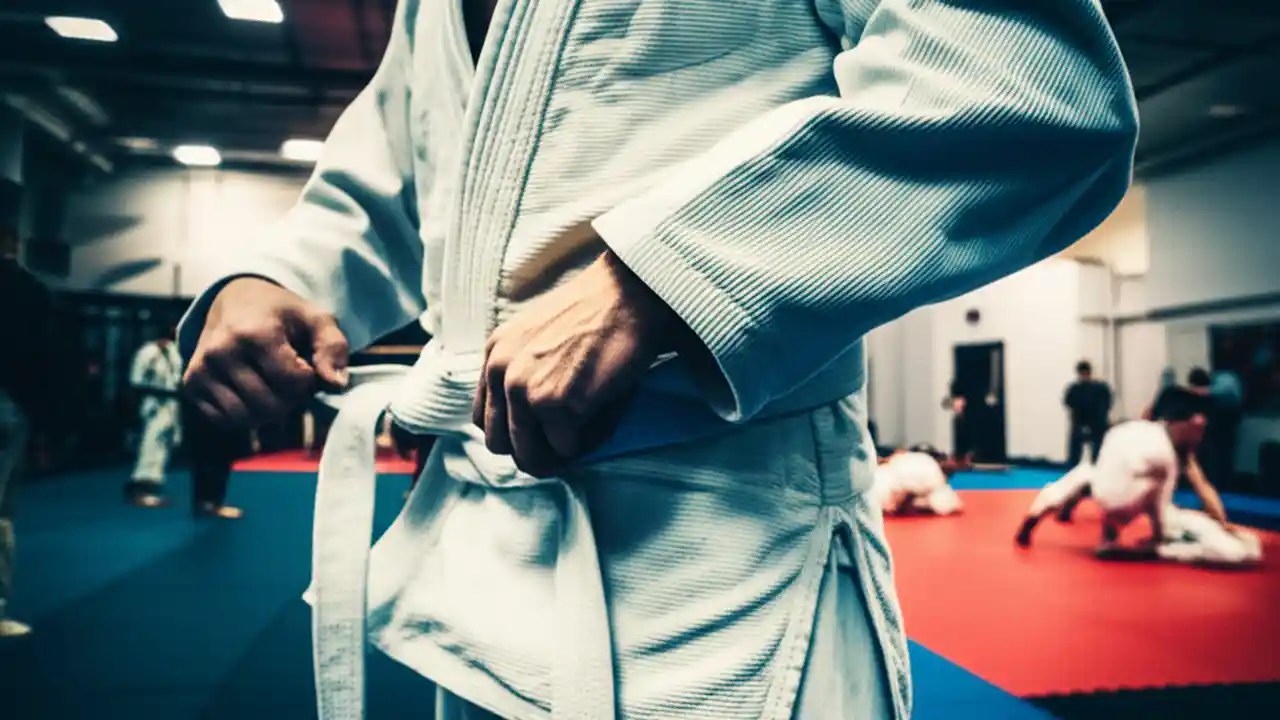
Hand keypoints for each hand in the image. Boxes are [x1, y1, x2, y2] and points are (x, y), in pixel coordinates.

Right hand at [184, 277, 349, 428]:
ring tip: (272, 384)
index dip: (309, 380)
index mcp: (254, 333)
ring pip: (247, 419)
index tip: (304, 362)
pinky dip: (245, 414)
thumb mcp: (316, 320)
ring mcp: (200, 370)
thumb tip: (336, 385)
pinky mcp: (191, 384)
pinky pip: (225, 421)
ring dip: (268, 410)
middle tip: (289, 376)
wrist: (234, 300)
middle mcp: (221, 352)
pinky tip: (251, 391)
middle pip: (271, 406)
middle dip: (290, 398)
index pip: (293, 383)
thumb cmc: (283, 314)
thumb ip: (333, 349)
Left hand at [472, 250, 676, 476]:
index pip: (484, 419)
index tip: (539, 433)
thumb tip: (527, 424)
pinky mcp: (556, 402)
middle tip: (564, 444)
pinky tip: (601, 417)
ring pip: (529, 455)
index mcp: (495, 354)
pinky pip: (566, 448)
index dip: (513, 432)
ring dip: (558, 453)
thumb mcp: (537, 335)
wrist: (628, 296)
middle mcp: (502, 372)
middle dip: (532, 451)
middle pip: (500, 444)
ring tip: (584, 434)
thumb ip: (521, 369)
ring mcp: (526, 388)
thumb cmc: (595, 315)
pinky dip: (586, 442)